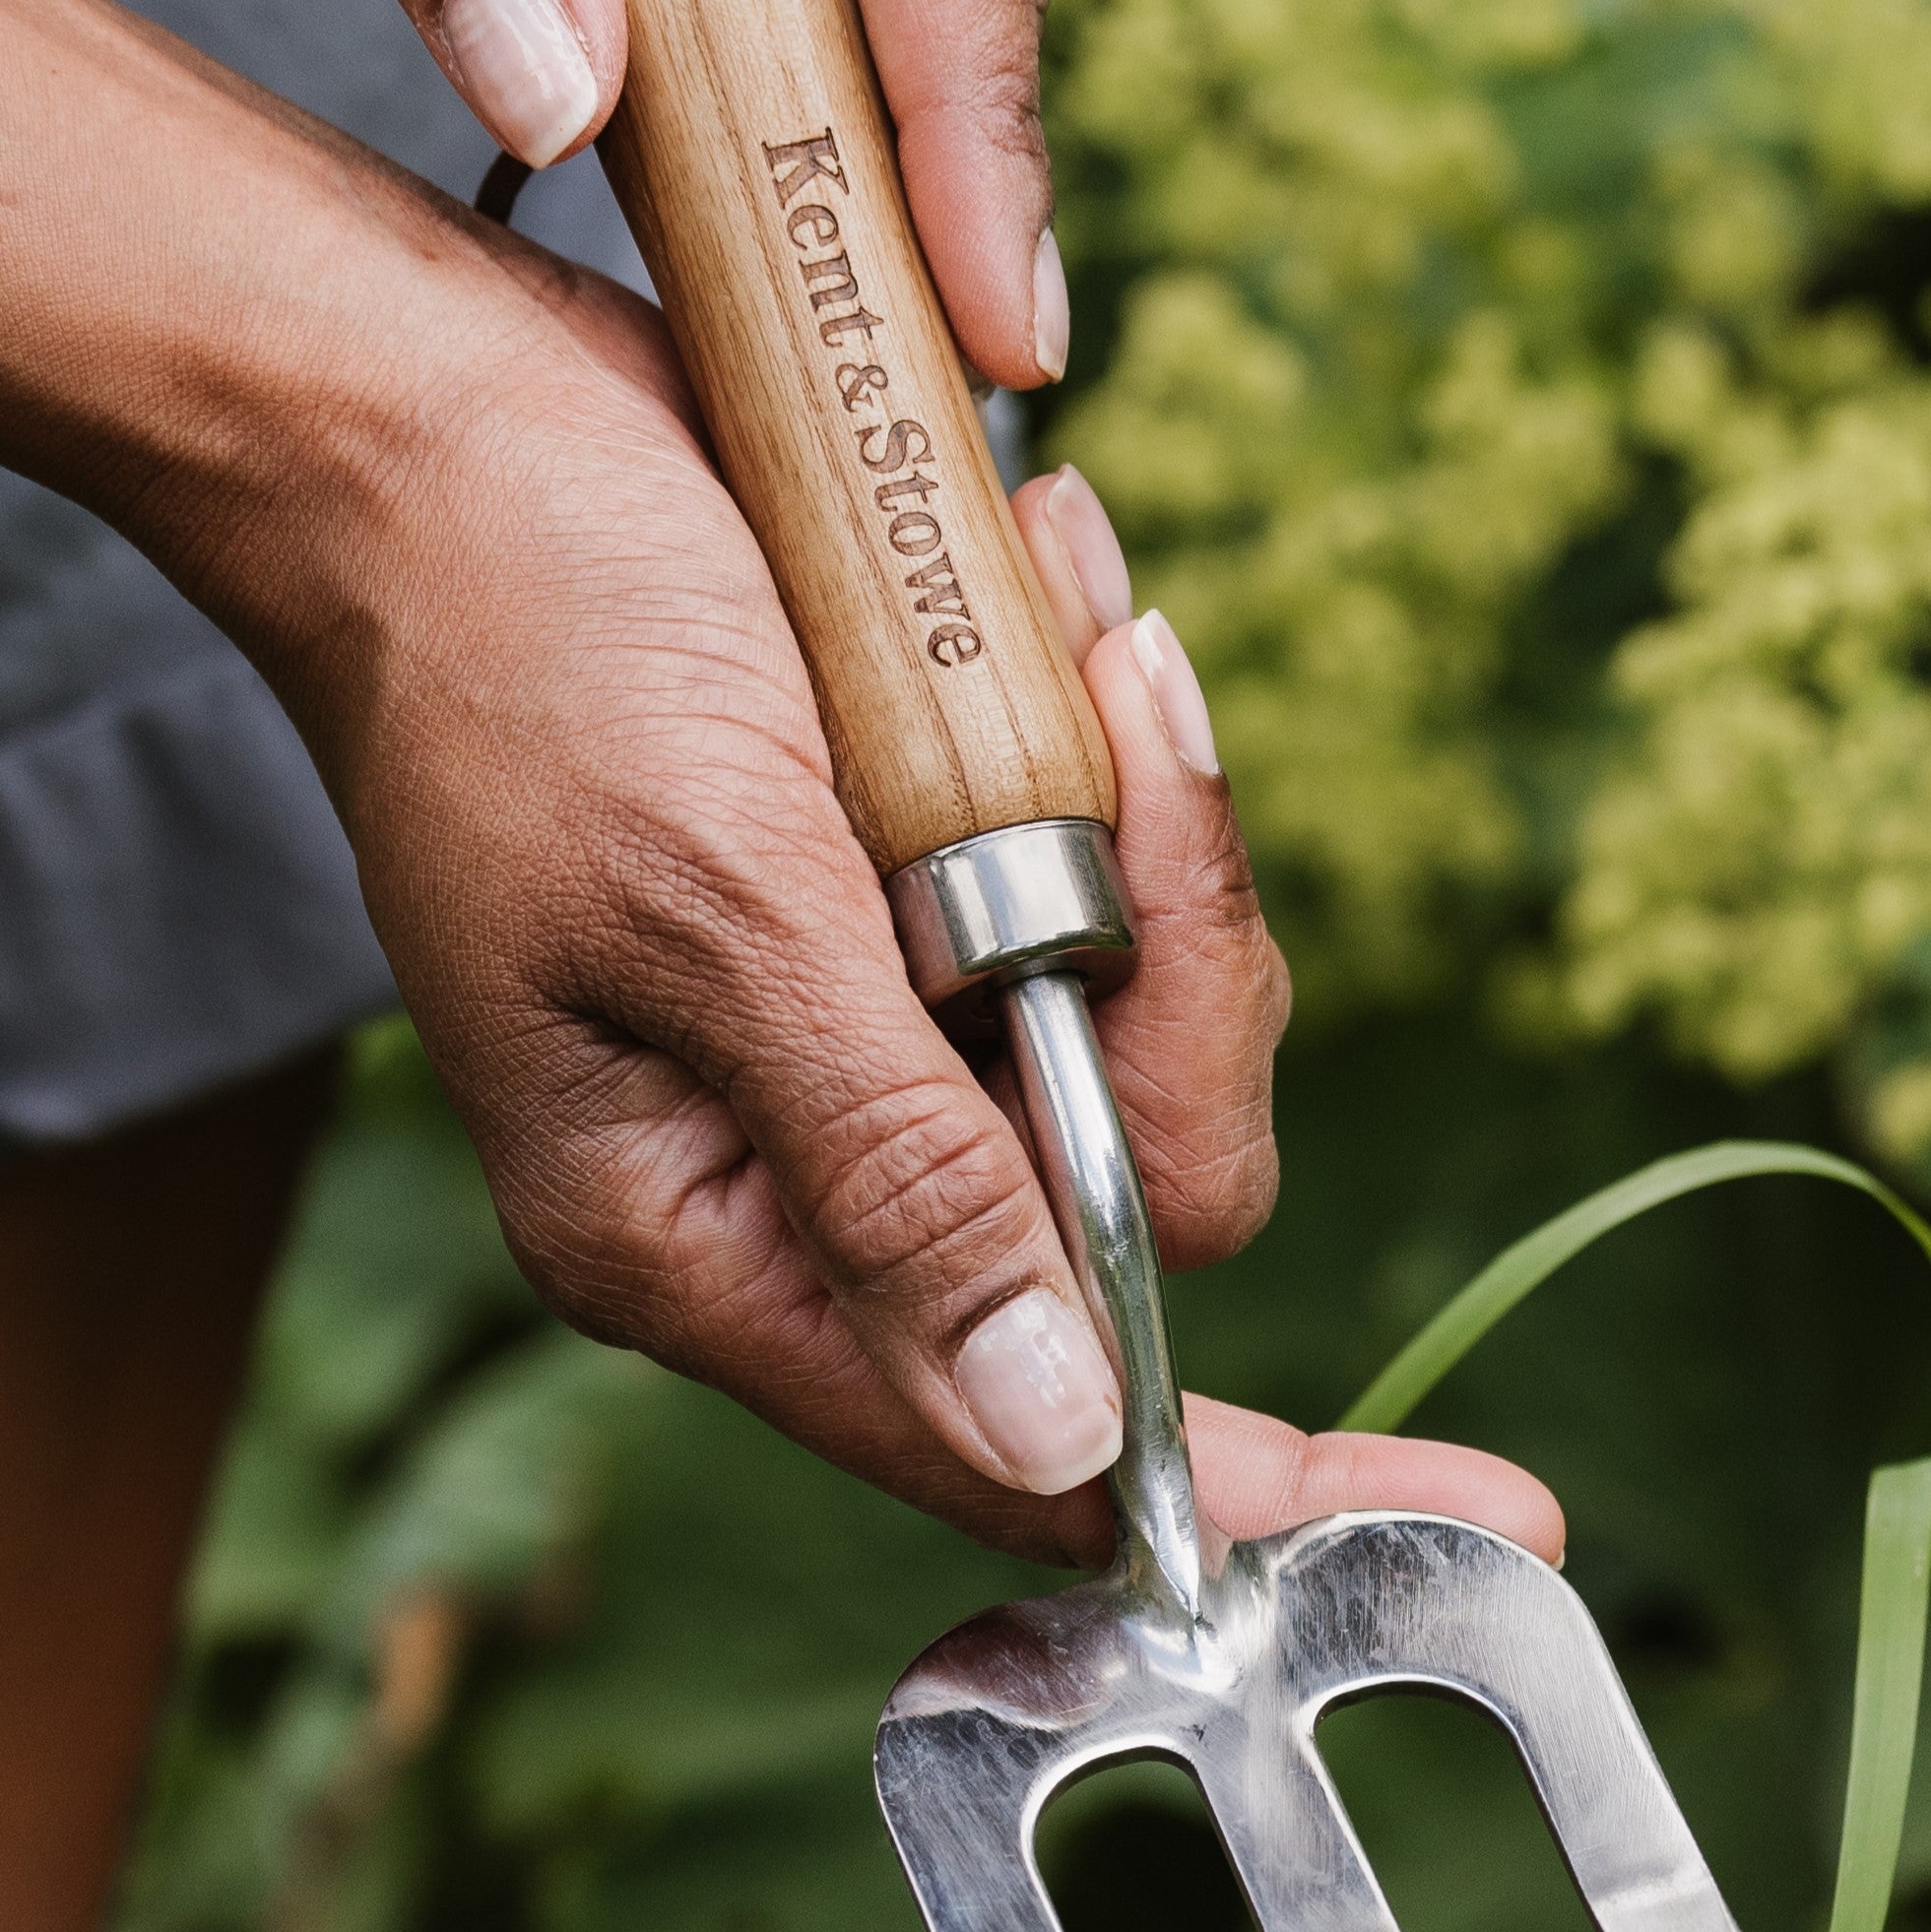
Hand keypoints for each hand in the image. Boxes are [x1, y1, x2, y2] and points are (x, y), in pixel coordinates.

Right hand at [251, 220, 1342, 1556]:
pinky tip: (1035, 601)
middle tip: (1129, 740)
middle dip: (1185, 981)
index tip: (1495, 1516)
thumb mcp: (715, 905)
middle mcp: (794, 1165)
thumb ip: (893, 1172)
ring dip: (1147, 826)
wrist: (435, 416)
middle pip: (1139, 1203)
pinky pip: (1111, 886)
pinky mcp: (908, 897)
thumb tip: (1051, 1435)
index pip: (1021, 1432)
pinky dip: (1112, 755)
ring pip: (1150, 1030)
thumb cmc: (519, 638)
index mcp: (701, 1231)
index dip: (1254, 1482)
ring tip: (1045, 621)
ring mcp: (863, 1028)